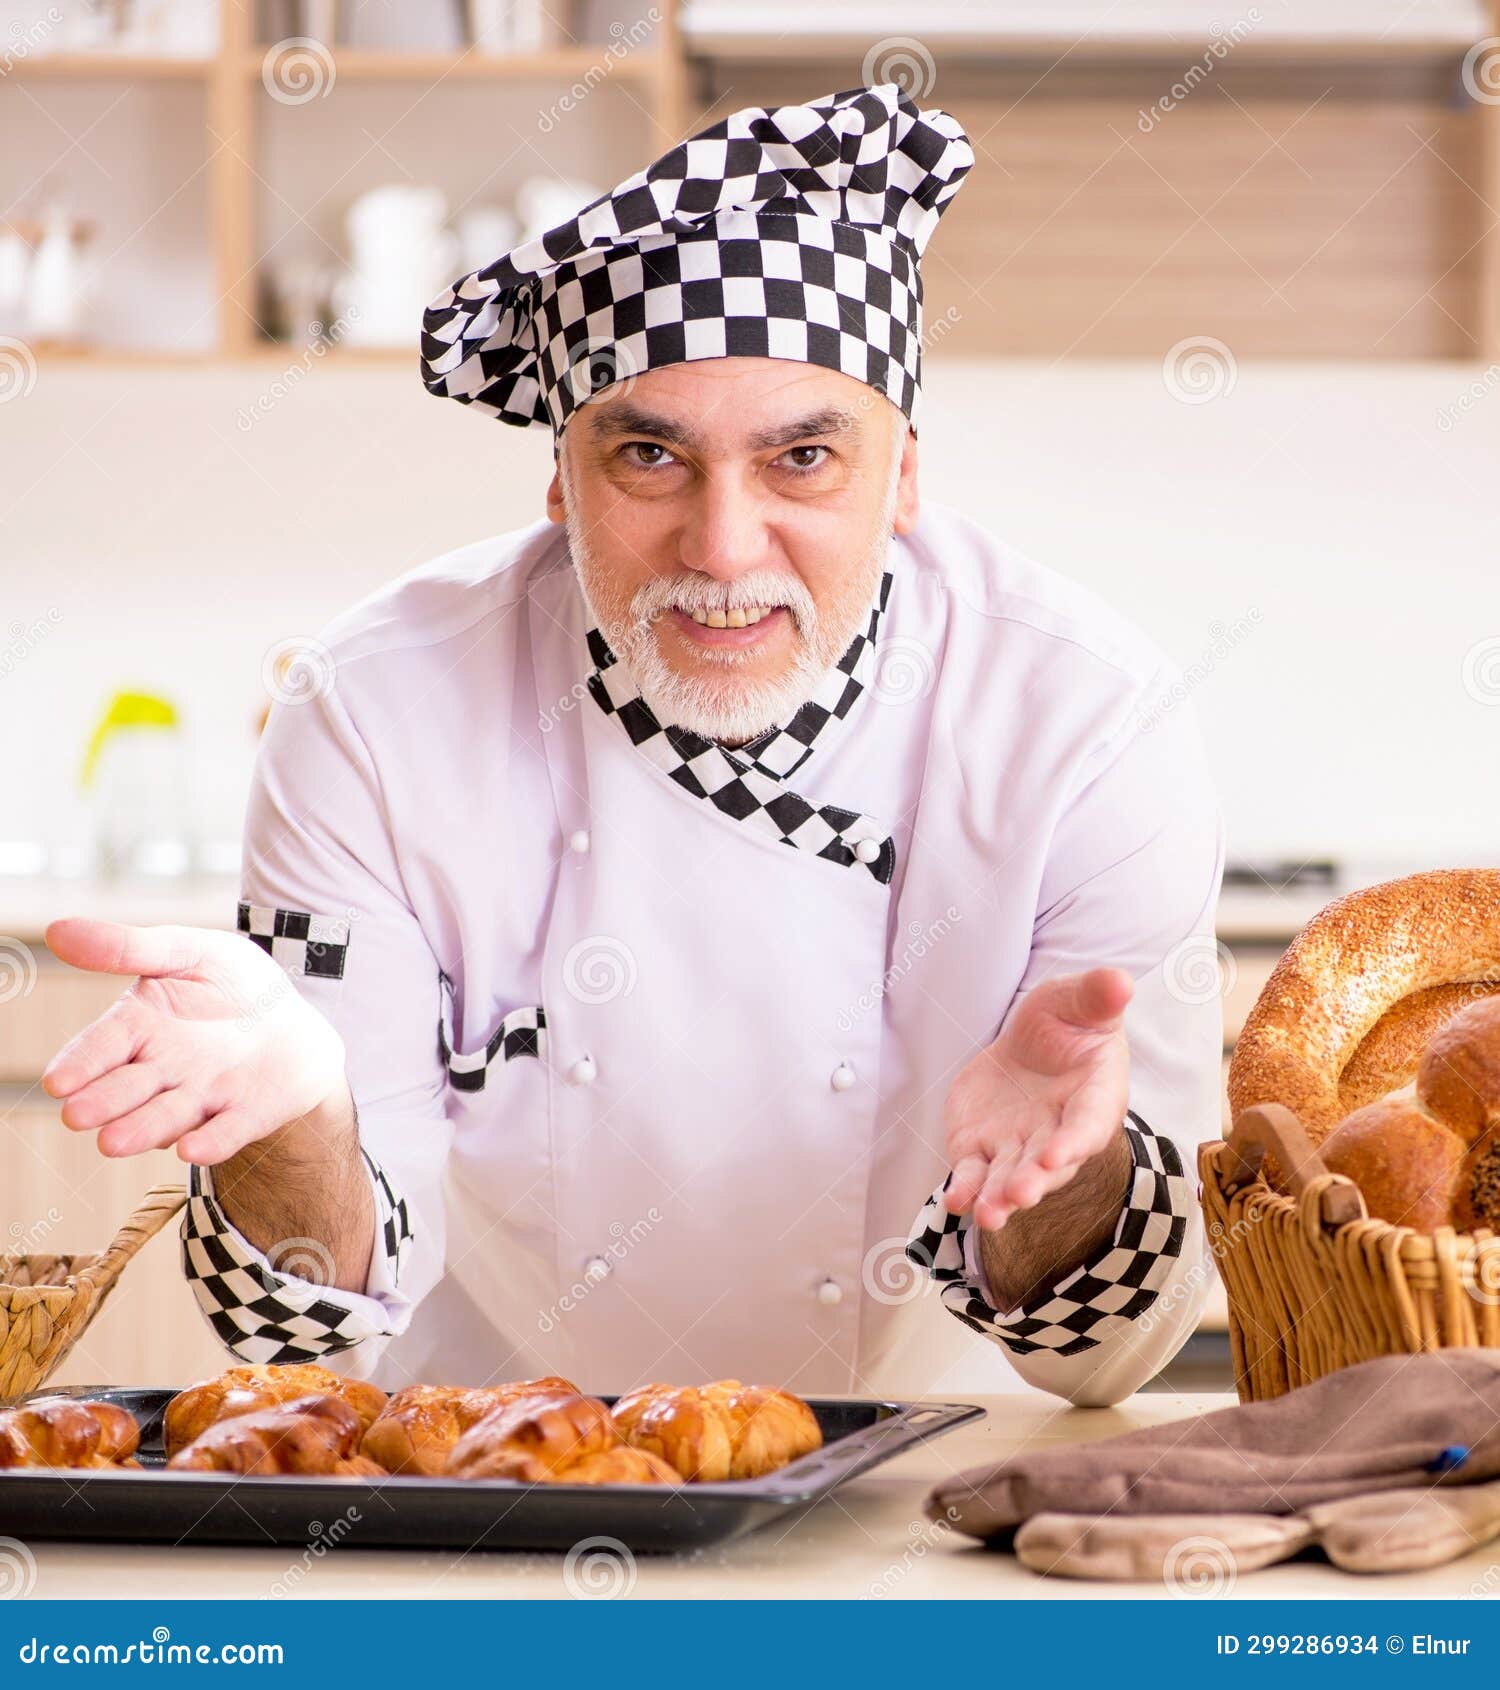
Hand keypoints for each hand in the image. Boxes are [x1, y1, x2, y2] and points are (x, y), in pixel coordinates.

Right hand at [41, 918, 347, 1165]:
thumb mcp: (186, 951)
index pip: (102, 1047)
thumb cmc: (231, 983)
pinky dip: (212, 1141)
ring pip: (168, 1117)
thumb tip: (57, 929)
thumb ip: (127, 948)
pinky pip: (228, 1130)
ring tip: (112, 1142)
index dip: (81, 1063)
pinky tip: (192, 1150)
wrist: (294, 1018)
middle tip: (77, 1116)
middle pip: (128, 1089)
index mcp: (141, 1028)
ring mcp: (205, 1097)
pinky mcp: (248, 1114)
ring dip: (143, 1129)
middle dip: (104, 1102)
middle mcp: (164, 1071)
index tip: (58, 1081)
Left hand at [943, 967, 1131, 1229]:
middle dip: (1033, 1180)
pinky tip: (956, 1201)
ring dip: (999, 1198)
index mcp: (1094, 1097)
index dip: (1074, 1141)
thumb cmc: (1066, 1021)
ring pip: (1010, 1178)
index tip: (1056, 1154)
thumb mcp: (1077, 999)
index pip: (1087, 1124)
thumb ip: (1097, 995)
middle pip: (1048, 1163)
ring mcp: (1019, 1146)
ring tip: (987, 1215)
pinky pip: (974, 1173)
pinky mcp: (982, 1148)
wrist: (1029, 1043)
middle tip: (1018, 1195)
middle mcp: (1059, 1132)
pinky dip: (966, 1189)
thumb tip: (1120, 982)